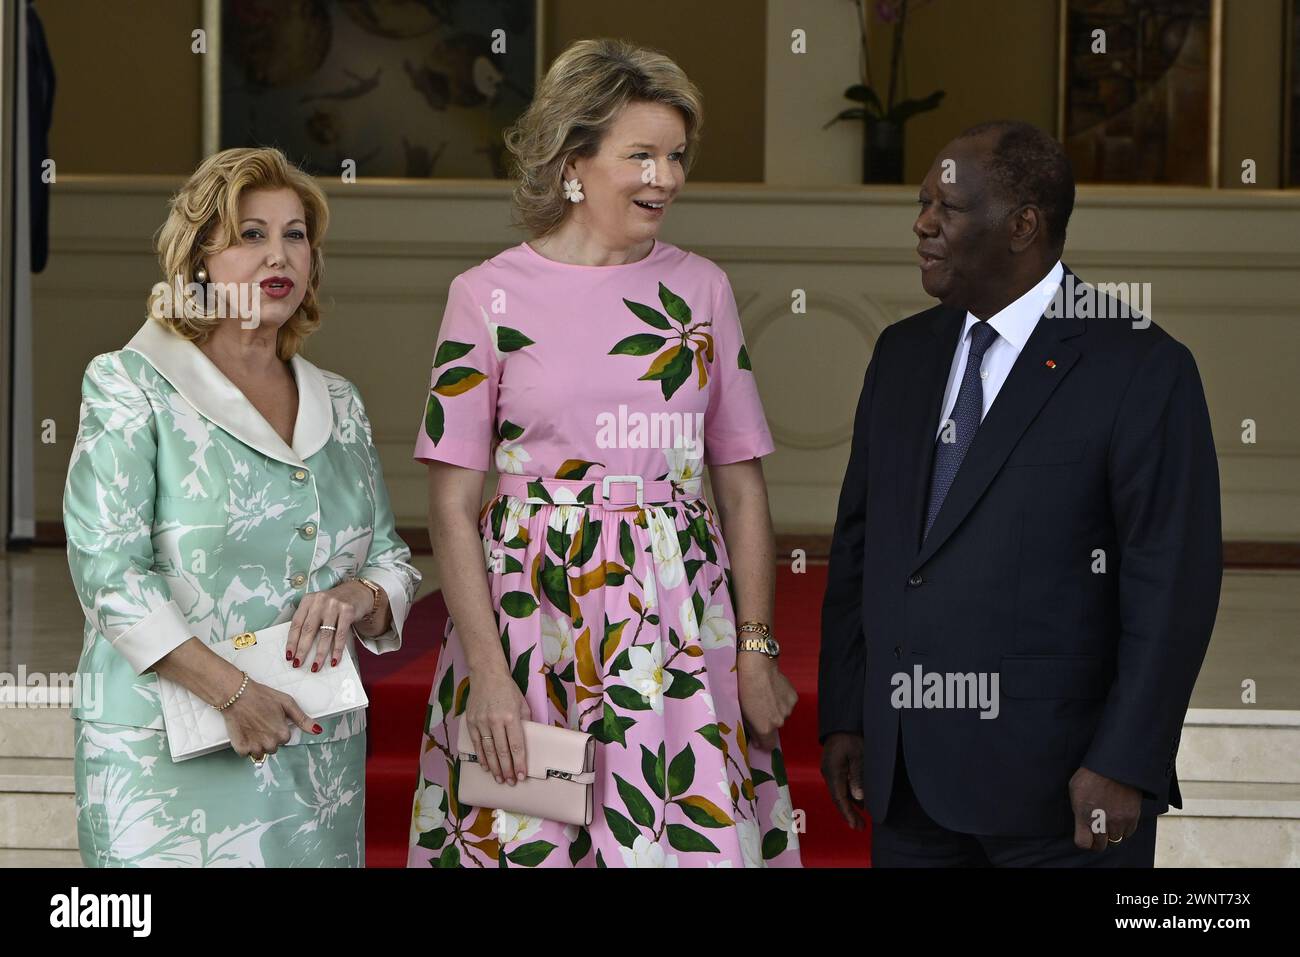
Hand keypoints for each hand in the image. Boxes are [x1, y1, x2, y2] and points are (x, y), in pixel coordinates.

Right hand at [220, 676, 319, 759]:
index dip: (278, 728)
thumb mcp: (287, 703)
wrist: (236, 694)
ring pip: (260, 752)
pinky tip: (244, 732)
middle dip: (268, 737)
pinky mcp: (241, 748)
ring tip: (252, 727)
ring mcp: (255, 747)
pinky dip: (245, 745)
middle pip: (273, 747)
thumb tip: (318, 730)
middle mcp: (270, 744)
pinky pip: (246, 754)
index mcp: (282, 734)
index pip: (285, 738)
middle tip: (261, 722)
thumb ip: (303, 720)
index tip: (271, 719)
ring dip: (257, 743)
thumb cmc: (262, 696)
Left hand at [287, 580, 371, 671]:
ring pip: (325, 634)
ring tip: (316, 666)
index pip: (296, 623)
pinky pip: (341, 635)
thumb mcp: (317, 606)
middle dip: (302, 650)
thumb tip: (299, 647)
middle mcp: (320, 601)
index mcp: (308, 600)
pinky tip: (334, 660)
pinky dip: (337, 650)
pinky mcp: (348, 611)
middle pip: (309, 630)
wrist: (357, 592)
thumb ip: (308, 620)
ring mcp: (334, 605)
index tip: (289, 655)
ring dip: (320, 653)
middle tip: (298, 663)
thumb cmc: (333, 604)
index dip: (291, 641)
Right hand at [465, 666, 531, 786]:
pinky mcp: (471, 722)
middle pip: (502, 751)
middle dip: (507, 769)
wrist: (486, 674)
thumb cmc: (508, 689)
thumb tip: (528, 741)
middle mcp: (496, 721)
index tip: (521, 775)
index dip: (519, 762)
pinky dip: (481, 757)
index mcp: (511, 717)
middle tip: (510, 782)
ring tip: (499, 779)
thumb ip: (525, 722)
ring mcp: (481, 722)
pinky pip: (476, 743)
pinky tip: (486, 767)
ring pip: (488, 750)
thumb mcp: (522, 703)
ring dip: (494, 767)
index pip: (516, 745)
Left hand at [737, 652, 796, 749]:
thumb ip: (751, 730)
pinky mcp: (794, 697)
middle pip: (775, 728)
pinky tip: (774, 689)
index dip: (763, 741)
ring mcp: (788, 709)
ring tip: (766, 695)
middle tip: (759, 707)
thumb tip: (757, 743)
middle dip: (768, 721)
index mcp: (765, 728)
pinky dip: (782, 699)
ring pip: (782, 714)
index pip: (769, 746)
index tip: (758, 734)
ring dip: (776, 709)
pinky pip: (787, 703)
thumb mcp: (742, 712)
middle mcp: (779, 722)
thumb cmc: (743, 689)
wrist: (757, 667)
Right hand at [820, 731, 866, 830]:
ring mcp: (829, 770)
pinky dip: (849, 795)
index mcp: (833, 772)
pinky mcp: (833, 766)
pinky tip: (858, 801)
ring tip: (860, 819)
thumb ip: (858, 776)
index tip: (856, 825)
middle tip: (860, 827)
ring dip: (849, 805)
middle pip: (838, 798)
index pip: (839, 798)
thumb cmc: (852, 736)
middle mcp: (828, 773)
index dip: (848, 813)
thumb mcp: (859, 755)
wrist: (841, 722)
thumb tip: (858, 797)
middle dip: (848, 813)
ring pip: (839, 792)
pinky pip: (840, 785)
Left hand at [1069, 766, 1141, 850]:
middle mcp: (1102, 822)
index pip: (1083, 842)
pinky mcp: (1132, 817)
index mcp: (1084, 815)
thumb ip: (1077, 808)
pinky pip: (1128, 832)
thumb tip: (1081, 819)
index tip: (1085, 835)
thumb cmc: (1091, 774)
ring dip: (1112, 834)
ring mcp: (1118, 821)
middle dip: (1098, 840)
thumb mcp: (1075, 789)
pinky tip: (1119, 817)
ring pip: (1116, 839)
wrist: (1115, 764)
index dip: (1084, 840)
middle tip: (1097, 831)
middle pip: (1101, 845)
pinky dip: (1124, 828)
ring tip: (1108, 821)